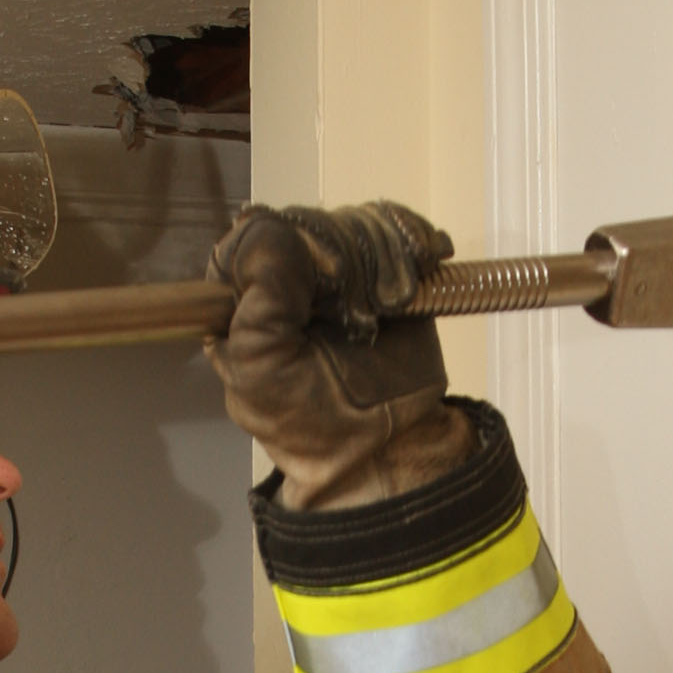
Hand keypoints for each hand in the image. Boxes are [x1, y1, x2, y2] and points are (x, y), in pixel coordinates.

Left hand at [205, 200, 472, 508]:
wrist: (388, 450)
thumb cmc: (313, 423)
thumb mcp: (262, 373)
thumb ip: (255, 303)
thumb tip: (273, 233)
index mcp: (243, 304)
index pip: (253, 238)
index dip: (286, 250)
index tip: (316, 286)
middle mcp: (287, 282)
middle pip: (309, 223)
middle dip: (342, 259)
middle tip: (360, 313)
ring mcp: (337, 276)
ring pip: (354, 222)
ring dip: (383, 259)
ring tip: (393, 308)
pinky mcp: (383, 274)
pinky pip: (393, 226)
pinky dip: (413, 238)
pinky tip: (429, 259)